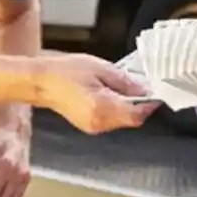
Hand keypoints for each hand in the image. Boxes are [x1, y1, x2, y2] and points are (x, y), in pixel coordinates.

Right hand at [37, 54, 159, 133]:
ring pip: (122, 120)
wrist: (41, 82)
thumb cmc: (65, 72)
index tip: (156, 92)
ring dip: (128, 106)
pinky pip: (111, 120)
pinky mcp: (89, 126)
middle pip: (131, 119)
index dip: (149, 104)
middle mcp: (98, 123)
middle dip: (139, 103)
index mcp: (102, 108)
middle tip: (140, 85)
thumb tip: (145, 89)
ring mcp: (93, 127)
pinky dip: (116, 108)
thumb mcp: (101, 68)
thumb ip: (125, 81)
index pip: (137, 114)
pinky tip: (110, 93)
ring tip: (120, 86)